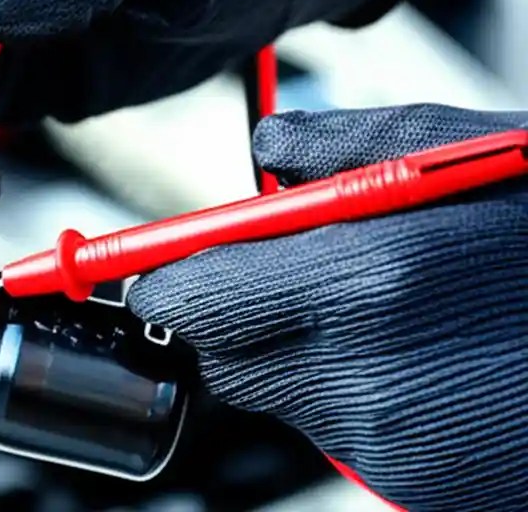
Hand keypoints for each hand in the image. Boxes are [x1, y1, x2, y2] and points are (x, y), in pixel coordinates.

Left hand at [127, 104, 527, 511]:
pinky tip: (425, 361)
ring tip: (389, 313)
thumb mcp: (465, 152)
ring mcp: (397, 445)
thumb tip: (266, 150)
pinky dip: (355, 397)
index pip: (191, 301)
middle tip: (289, 279)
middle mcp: (368, 375)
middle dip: (234, 318)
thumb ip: (343, 149)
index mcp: (367, 280)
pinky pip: (339, 434)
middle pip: (220, 360)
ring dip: (298, 356)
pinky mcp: (424, 485)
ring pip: (277, 397)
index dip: (166, 281)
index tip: (160, 268)